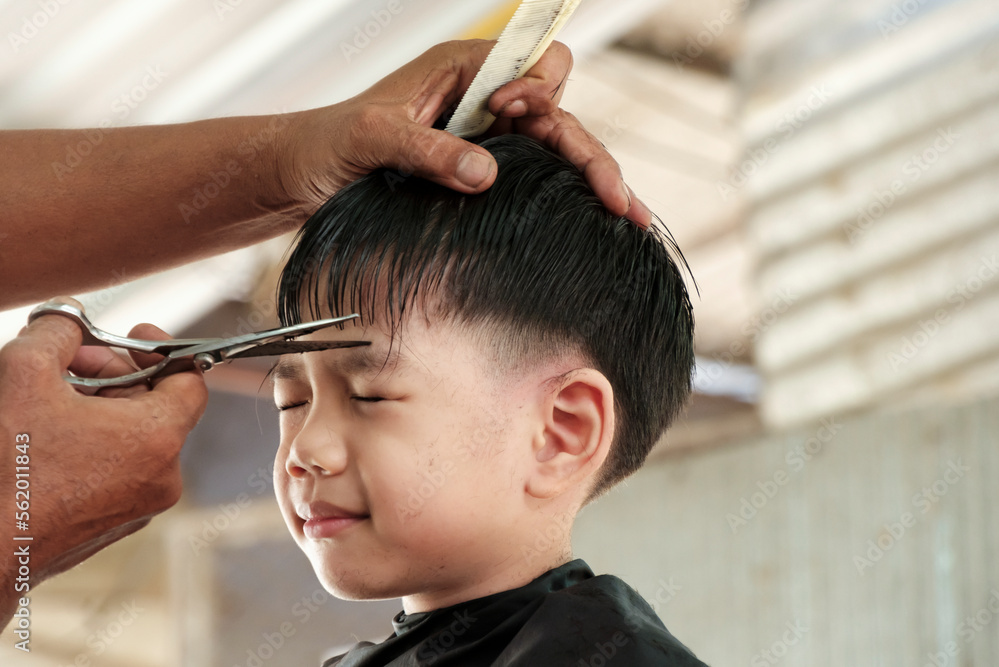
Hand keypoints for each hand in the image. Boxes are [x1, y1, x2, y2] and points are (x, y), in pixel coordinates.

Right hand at [0, 299, 206, 622]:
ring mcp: (140, 506)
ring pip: (135, 438)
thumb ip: (58, 332)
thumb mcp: (25, 374)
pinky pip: (119, 470)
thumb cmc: (4, 470)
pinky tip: (51, 438)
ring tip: (52, 400)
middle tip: (72, 361)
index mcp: (157, 437)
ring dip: (100, 409)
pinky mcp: (114, 525)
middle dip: (114, 374)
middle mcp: (161, 476)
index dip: (163, 349)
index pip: (190, 379)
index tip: (135, 335)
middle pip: (157, 405)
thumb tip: (69, 320)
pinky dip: (95, 446)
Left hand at [276, 39, 650, 226]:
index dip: (538, 88)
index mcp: (464, 70)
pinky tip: (592, 226)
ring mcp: (487, 141)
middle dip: (592, 155)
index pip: (536, 63)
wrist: (302, 177)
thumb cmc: (328, 143)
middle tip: (618, 201)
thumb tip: (485, 175)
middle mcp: (485, 101)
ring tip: (625, 218)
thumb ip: (426, 149)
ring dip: (591, 180)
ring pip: (558, 151)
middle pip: (561, 116)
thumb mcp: (371, 138)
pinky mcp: (481, 176)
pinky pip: (536, 181)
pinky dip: (567, 200)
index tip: (509, 112)